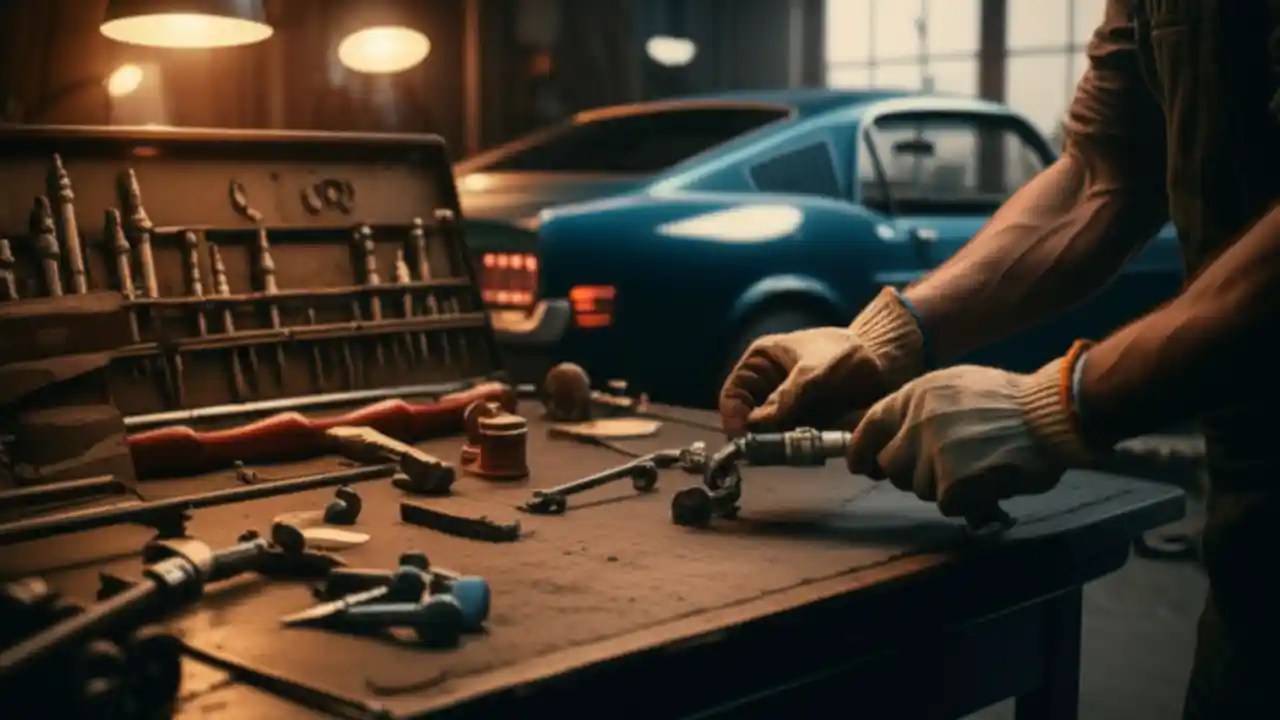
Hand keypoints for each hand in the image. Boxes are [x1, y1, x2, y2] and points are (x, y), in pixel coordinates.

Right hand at [719, 288, 926, 436]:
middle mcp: (769, 385)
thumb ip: (787, 398)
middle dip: (761, 436)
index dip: (734, 419)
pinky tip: (815, 446)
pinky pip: (794, 441)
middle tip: (775, 451)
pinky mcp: (806, 422)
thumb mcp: (817, 372)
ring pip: (771, 434)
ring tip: (800, 446)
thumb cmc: (850, 353)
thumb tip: (756, 425)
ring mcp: (788, 405)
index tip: (747, 440)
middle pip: (749, 419)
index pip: (732, 395)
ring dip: (782, 444)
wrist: (890, 359)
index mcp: (762, 362)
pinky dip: (801, 447)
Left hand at [846, 359, 1097, 517]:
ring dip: (944, 486)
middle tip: (946, 466)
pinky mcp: (952, 482)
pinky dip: (965, 500)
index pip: (870, 427)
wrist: (1050, 414)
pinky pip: (945, 504)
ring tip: (976, 465)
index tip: (861, 464)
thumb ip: (921, 406)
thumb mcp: (955, 385)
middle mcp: (917, 423)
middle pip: (890, 466)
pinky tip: (986, 479)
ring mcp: (933, 453)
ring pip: (919, 487)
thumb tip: (893, 433)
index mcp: (915, 395)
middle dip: (912, 472)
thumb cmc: (1010, 401)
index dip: (860, 450)